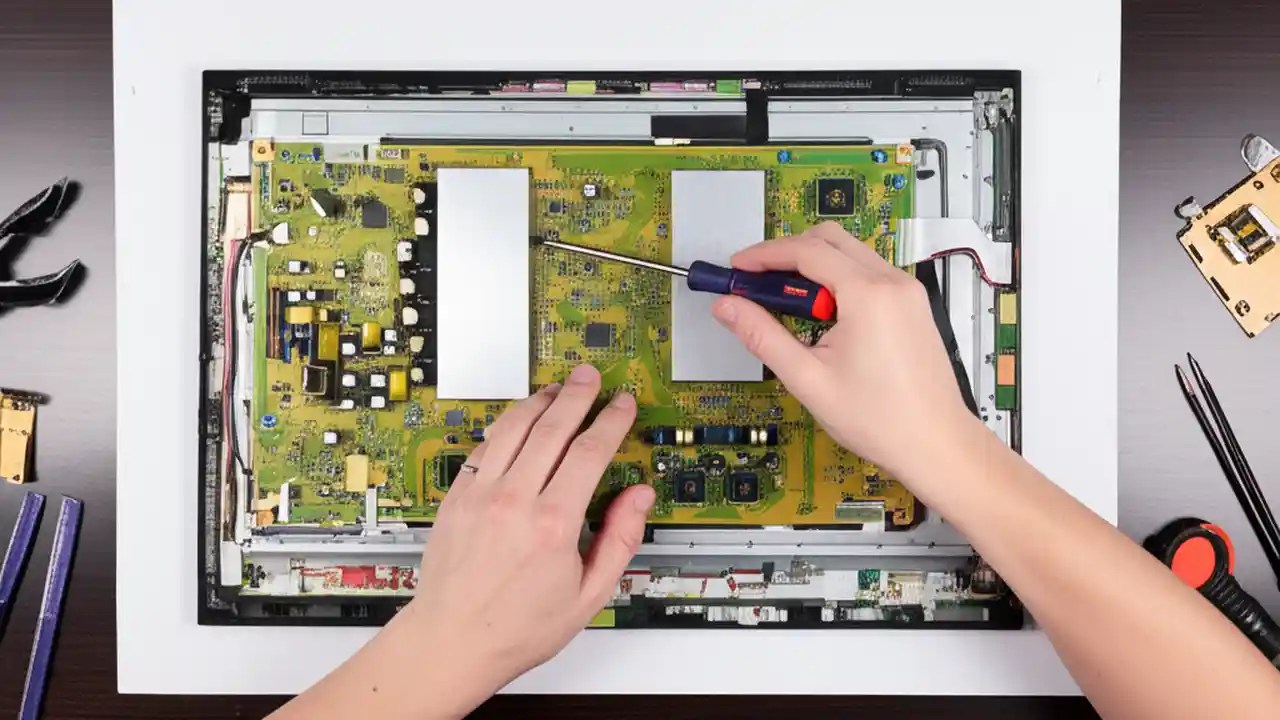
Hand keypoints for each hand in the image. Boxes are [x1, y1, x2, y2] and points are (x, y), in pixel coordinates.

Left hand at [398, 365, 654, 716]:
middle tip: (590, 377)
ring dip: (539, 402)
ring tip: (557, 389)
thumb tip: (639, 497)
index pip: (589, 452)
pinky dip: (506, 425)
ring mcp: (480, 495)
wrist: (453, 641)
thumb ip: (620, 540)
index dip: (610, 421)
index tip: (622, 405)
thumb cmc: (517, 627)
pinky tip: (520, 420)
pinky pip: (485, 447)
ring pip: (514, 427)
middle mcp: (514, 501)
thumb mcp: (588, 595)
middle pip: (551, 427)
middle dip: (577, 396)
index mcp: (553, 524)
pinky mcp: (457, 497)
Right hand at [711, 222, 976, 483]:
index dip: (764, 255)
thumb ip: (762, 336)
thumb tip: (729, 308)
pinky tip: (818, 315)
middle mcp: (893, 283)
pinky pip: (868, 275)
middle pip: (829, 240)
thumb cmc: (881, 420)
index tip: (737, 269)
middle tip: (755, 282)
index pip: (806, 251)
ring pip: (849, 254)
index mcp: (869, 295)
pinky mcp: (912, 306)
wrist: (935, 443)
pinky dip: (837, 281)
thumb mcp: (808, 379)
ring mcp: (907, 293)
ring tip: (782, 304)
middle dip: (787, 254)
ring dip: (812, 267)